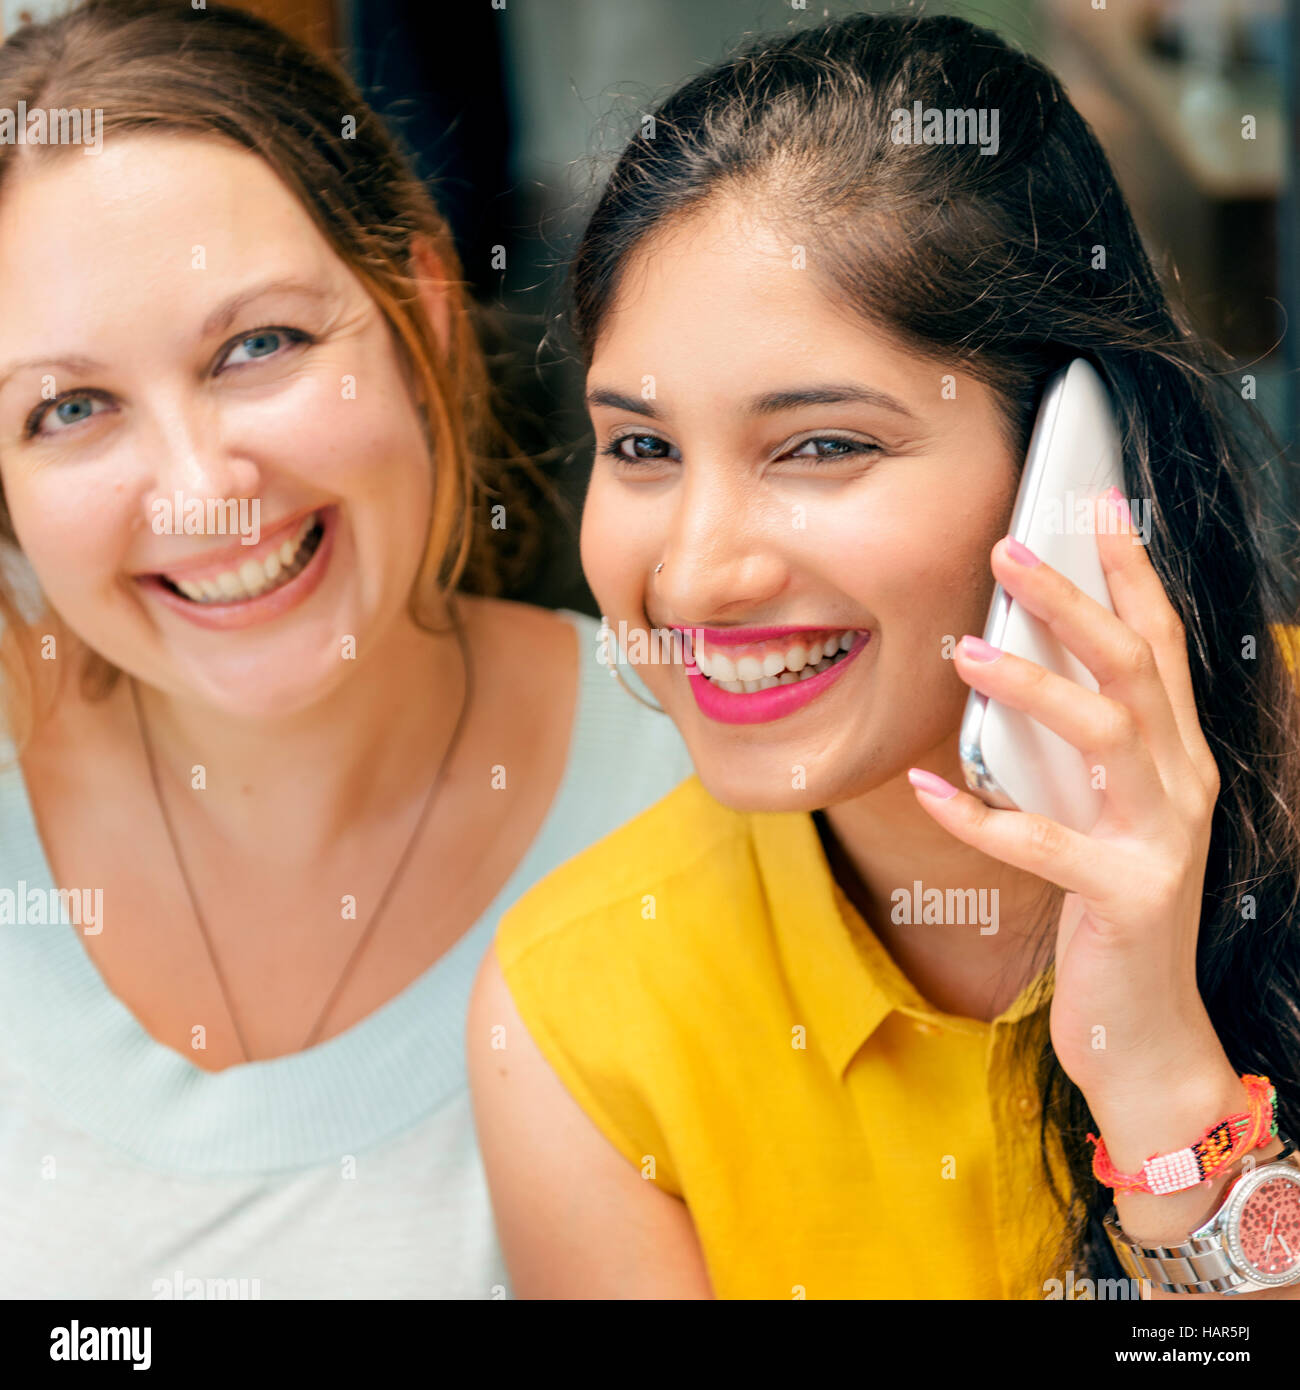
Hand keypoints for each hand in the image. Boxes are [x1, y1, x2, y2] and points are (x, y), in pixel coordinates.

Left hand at [908, 491, 1227, 1120]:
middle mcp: (1183, 786)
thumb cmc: (1108, 910)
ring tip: (965, 651)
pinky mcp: (1123, 898)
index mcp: (1177, 757)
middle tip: (1008, 548)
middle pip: (1136, 666)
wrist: (1147, 1031)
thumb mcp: (1097, 812)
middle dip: (1074, 600)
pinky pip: (1041, 844)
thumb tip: (1002, 668)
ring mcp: (1161, 842)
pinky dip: (978, 815)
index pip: (1160, 642)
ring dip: (1033, 686)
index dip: (1129, 569)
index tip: (1094, 502)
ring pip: (1107, 734)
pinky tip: (926, 786)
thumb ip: (1071, 749)